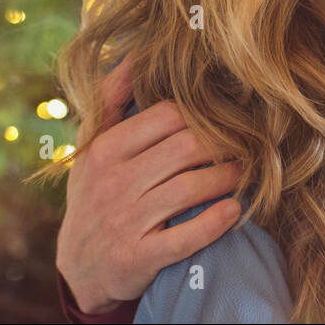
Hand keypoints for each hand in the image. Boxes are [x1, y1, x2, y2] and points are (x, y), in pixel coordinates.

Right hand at [56, 64, 242, 314]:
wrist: (78, 268)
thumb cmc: (94, 195)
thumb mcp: (90, 147)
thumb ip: (110, 100)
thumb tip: (133, 55)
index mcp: (104, 150)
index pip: (167, 116)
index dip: (204, 114)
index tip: (226, 116)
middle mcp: (113, 183)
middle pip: (184, 148)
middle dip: (223, 144)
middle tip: (246, 143)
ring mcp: (125, 222)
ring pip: (189, 189)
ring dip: (227, 179)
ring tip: (244, 172)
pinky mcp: (138, 258)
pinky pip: (184, 237)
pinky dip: (215, 223)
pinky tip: (234, 211)